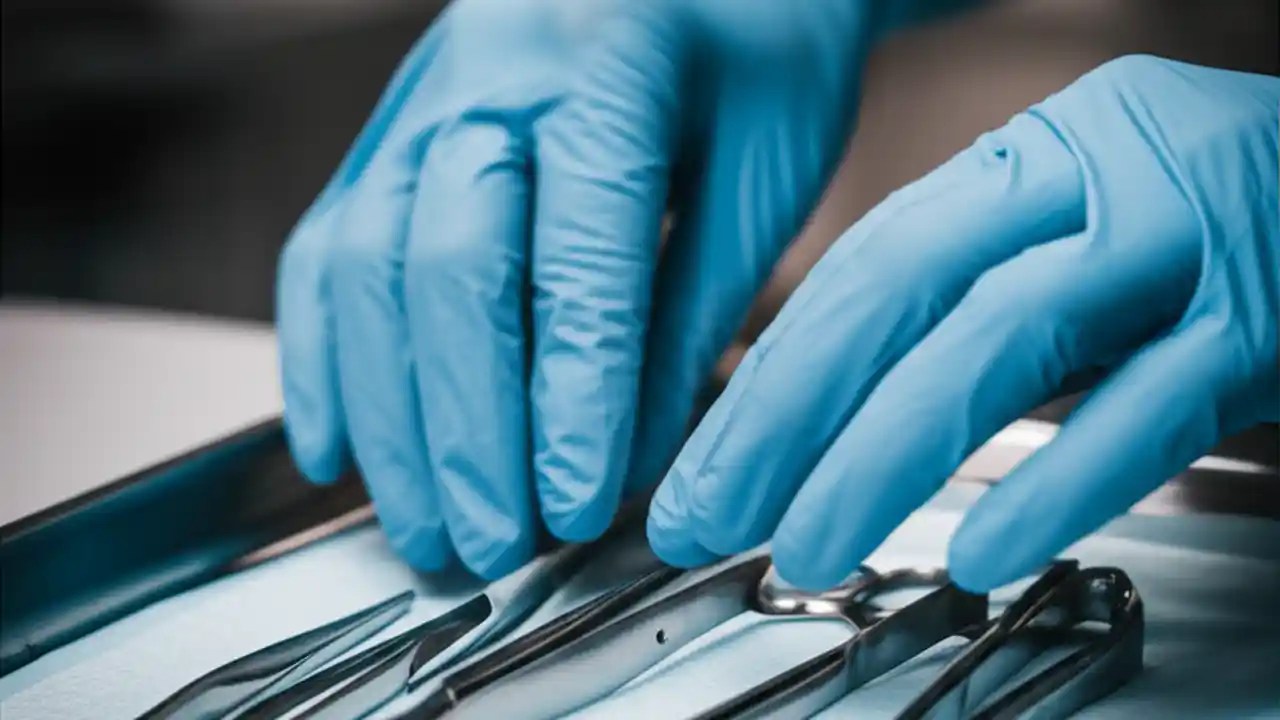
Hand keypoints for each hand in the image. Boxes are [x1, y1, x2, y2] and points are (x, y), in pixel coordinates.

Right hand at [277, 0, 886, 576]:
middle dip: (463, 427)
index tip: (575, 502)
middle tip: (494, 542)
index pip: (577, 257)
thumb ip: (688, 307)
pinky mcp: (385, 135)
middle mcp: (490, 73)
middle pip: (444, 266)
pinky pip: (323, 250)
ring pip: (362, 268)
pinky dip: (323, 360)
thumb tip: (622, 454)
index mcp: (610, 64)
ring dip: (386, 416)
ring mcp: (419, 100)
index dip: (570, 396)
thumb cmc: (756, 53)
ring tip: (422, 527)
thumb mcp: (761, 173)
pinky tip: (339, 445)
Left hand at [647, 56, 1279, 590]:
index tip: (709, 463)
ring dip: (883, 457)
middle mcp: (1094, 178)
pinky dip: (1054, 484)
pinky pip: (1146, 408)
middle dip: (786, 415)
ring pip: (1000, 340)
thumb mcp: (1074, 240)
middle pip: (899, 292)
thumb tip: (836, 411)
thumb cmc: (1216, 230)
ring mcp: (1180, 240)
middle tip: (712, 512)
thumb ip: (973, 301)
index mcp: (1031, 160)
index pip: (866, 264)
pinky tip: (980, 551)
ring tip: (810, 544)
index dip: (773, 374)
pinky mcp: (1266, 317)